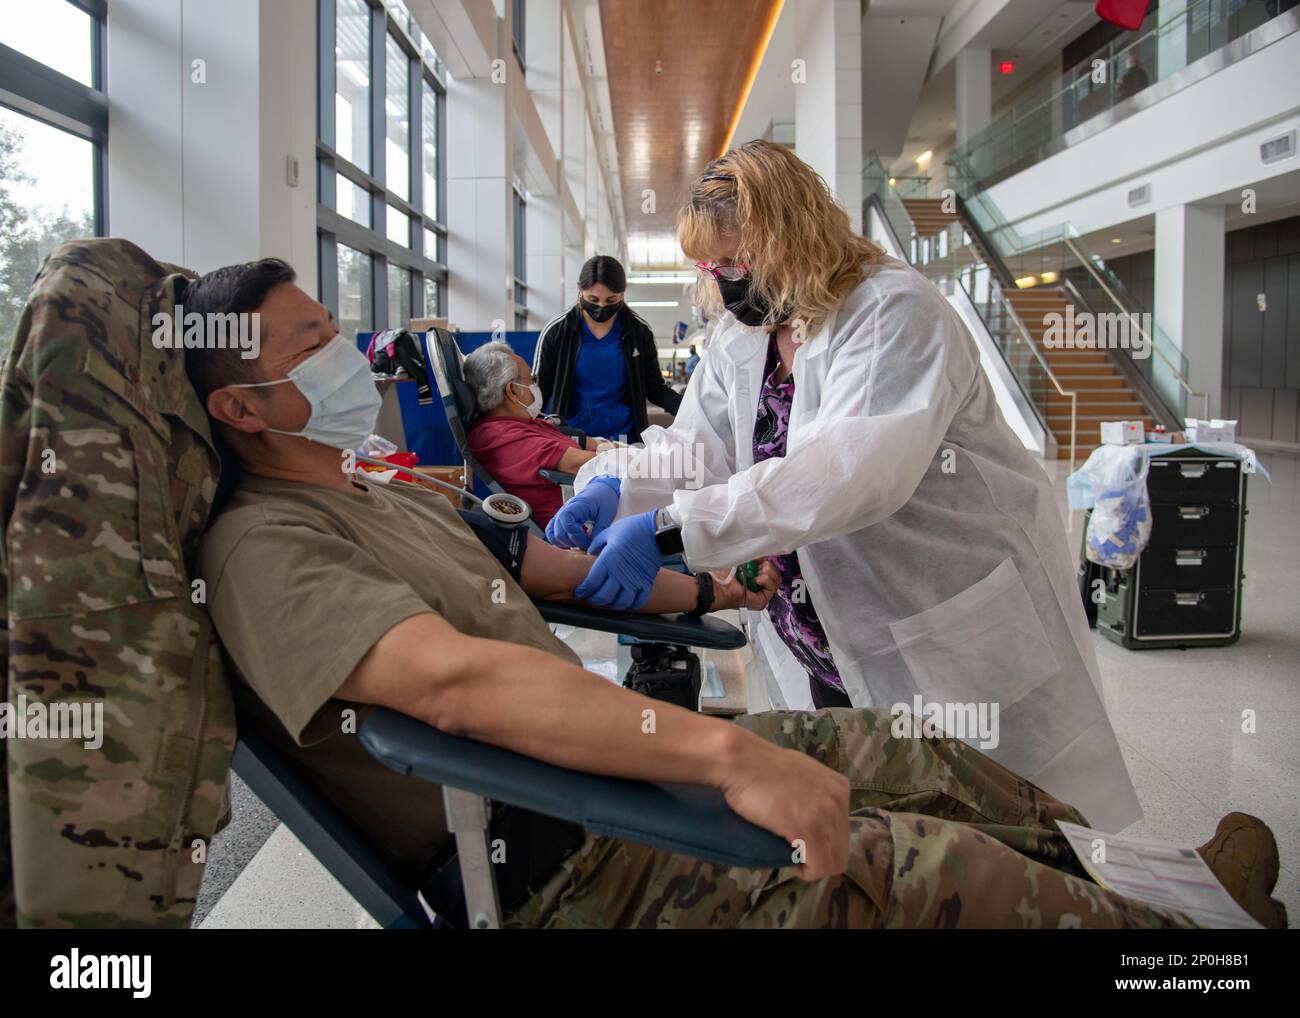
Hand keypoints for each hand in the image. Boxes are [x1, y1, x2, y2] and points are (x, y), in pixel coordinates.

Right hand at [545, 475, 620, 549]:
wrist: (600, 490)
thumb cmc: (604, 500)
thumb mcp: (607, 515)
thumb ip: (599, 531)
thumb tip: (592, 547)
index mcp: (577, 506)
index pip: (568, 524)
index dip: (577, 537)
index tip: (588, 542)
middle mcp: (565, 509)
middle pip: (558, 532)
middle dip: (572, 543)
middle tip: (586, 545)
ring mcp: (560, 514)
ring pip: (552, 534)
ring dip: (564, 543)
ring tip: (579, 544)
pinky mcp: (560, 519)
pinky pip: (551, 532)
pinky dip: (558, 540)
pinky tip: (572, 543)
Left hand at [573, 510, 662, 609]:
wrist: (656, 530)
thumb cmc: (633, 528)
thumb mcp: (608, 532)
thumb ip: (596, 545)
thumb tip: (590, 553)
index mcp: (608, 560)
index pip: (591, 583)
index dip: (583, 591)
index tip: (580, 592)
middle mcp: (620, 573)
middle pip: (604, 596)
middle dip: (595, 601)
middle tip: (591, 599)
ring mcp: (634, 580)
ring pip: (620, 602)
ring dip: (612, 605)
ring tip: (608, 602)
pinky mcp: (647, 582)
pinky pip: (638, 601)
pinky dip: (631, 605)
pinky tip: (626, 602)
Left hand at [712, 559, 779, 610]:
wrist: (717, 584)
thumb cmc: (725, 574)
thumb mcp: (744, 560)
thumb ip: (755, 558)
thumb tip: (764, 555)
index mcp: (755, 577)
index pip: (771, 569)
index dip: (767, 563)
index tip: (760, 560)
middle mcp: (759, 586)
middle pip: (775, 575)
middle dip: (769, 568)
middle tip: (758, 567)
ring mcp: (761, 595)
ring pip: (776, 581)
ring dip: (768, 573)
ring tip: (757, 574)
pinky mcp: (761, 602)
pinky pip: (772, 588)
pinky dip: (767, 581)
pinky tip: (757, 579)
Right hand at [718, 730, 849, 881]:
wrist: (741, 760)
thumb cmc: (761, 766)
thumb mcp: (800, 774)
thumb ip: (813, 791)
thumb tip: (810, 810)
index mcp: (839, 787)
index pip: (843, 830)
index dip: (824, 842)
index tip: (803, 841)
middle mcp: (838, 800)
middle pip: (841, 849)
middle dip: (821, 857)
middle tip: (797, 852)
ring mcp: (824, 814)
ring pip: (834, 862)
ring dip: (814, 866)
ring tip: (793, 858)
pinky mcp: (807, 828)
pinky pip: (819, 866)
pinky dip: (807, 872)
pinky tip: (792, 864)